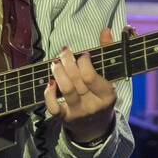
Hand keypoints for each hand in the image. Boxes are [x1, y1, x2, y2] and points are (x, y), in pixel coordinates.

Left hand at [44, 27, 116, 143]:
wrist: (96, 128)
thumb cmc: (101, 96)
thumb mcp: (109, 77)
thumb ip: (108, 51)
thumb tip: (105, 29)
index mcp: (107, 94)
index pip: (91, 76)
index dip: (83, 62)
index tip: (82, 54)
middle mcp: (93, 104)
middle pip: (77, 80)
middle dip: (67, 62)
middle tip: (64, 51)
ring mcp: (78, 112)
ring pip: (65, 90)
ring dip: (57, 72)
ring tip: (55, 62)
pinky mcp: (65, 118)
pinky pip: (53, 107)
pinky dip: (48, 94)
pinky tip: (49, 82)